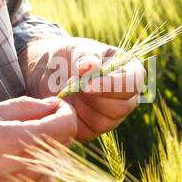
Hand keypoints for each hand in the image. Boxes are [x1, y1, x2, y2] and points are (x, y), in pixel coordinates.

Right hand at [0, 95, 77, 181]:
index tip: (55, 108)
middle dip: (54, 130)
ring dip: (48, 154)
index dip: (64, 111)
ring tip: (20, 151)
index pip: (68, 123)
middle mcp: (32, 167)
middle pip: (66, 143)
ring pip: (59, 165)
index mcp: (24, 140)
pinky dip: (41, 174)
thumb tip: (52, 104)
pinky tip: (17, 169)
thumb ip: (26, 106)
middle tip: (29, 127)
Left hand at [21, 36, 145, 140]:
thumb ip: (86, 56)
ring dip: (82, 107)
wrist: (49, 73)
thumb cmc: (69, 56)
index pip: (132, 83)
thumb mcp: (76, 50)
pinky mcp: (95, 129)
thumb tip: (90, 67)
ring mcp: (112, 116)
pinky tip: (64, 103)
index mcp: (130, 72)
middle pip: (122, 107)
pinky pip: (88, 132)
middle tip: (71, 83)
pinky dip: (73, 119)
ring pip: (105, 122)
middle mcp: (126, 97)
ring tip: (67, 89)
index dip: (111, 86)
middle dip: (94, 98)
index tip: (87, 84)